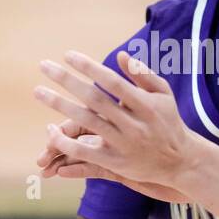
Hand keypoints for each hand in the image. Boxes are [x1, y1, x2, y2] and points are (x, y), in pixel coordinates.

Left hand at [33, 50, 201, 187]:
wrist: (180, 162)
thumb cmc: (168, 122)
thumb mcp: (163, 95)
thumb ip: (143, 75)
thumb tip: (120, 55)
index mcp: (146, 105)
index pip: (112, 82)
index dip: (89, 67)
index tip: (67, 55)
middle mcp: (134, 124)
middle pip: (94, 99)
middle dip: (66, 81)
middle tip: (43, 66)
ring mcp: (123, 144)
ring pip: (85, 122)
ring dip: (59, 106)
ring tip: (38, 91)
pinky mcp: (114, 163)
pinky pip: (84, 152)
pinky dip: (65, 142)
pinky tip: (49, 130)